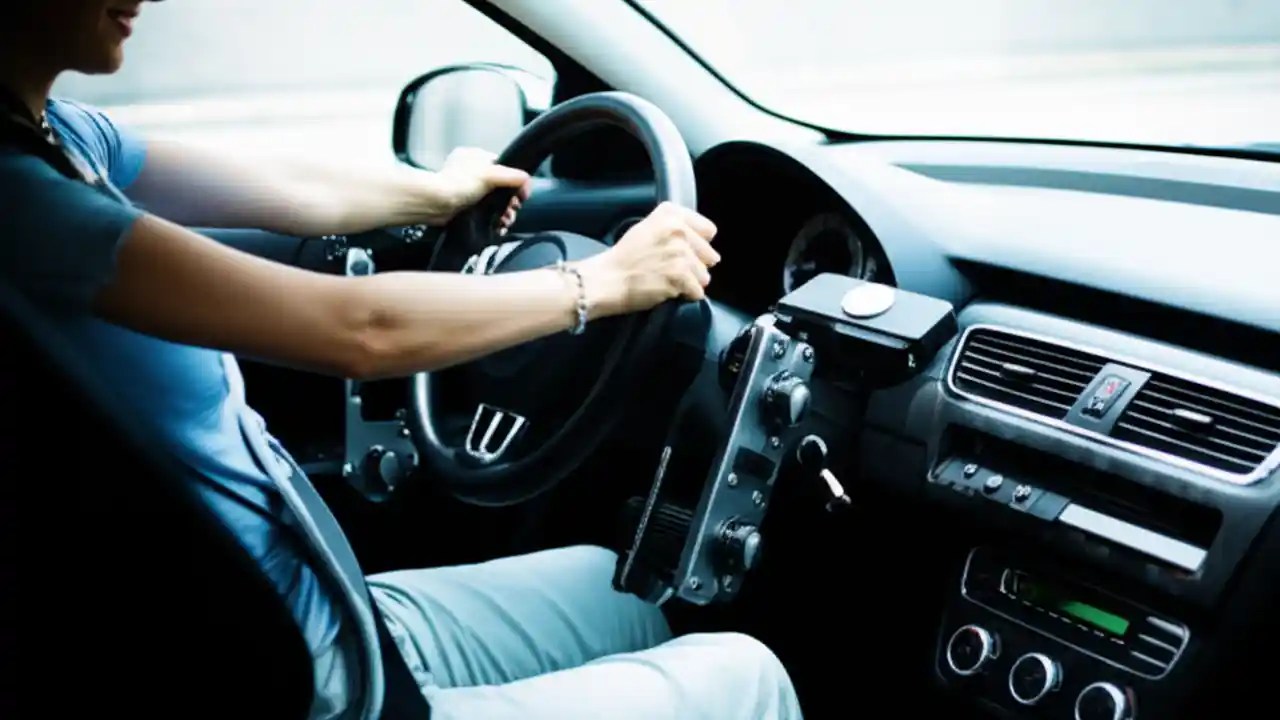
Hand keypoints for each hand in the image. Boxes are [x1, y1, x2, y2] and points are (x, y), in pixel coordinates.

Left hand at [429, 147, 531, 230]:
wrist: (435, 204)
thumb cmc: (459, 183)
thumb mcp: (491, 174)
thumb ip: (513, 176)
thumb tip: (527, 180)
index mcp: (475, 156)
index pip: (502, 166)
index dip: (514, 181)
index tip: (521, 195)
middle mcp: (471, 171)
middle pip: (500, 186)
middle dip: (510, 200)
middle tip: (513, 210)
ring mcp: (466, 189)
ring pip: (493, 201)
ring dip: (503, 212)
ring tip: (506, 221)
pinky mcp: (463, 206)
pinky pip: (484, 212)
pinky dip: (493, 219)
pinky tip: (498, 226)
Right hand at [577, 202, 719, 316]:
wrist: (607, 279)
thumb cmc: (624, 258)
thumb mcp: (647, 228)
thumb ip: (674, 228)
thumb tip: (702, 241)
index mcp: (671, 214)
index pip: (708, 230)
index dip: (699, 245)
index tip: (687, 251)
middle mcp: (678, 230)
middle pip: (709, 255)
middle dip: (694, 266)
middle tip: (670, 269)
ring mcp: (680, 253)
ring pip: (704, 276)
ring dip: (690, 283)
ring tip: (667, 281)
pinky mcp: (680, 276)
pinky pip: (697, 292)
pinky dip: (685, 296)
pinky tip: (667, 290)